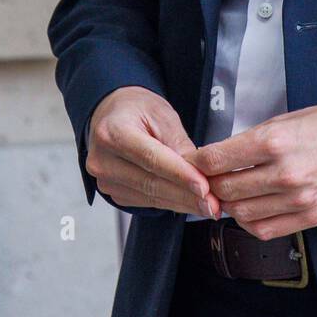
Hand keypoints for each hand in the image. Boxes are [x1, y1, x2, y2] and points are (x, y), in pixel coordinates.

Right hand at [86, 86, 222, 217]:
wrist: (114, 115)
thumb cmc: (138, 109)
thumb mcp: (162, 114)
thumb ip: (178, 143)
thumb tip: (199, 173)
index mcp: (112, 132)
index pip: (150, 158)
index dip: (179, 174)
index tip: (204, 187)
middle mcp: (102, 160)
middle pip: (150, 183)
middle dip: (186, 195)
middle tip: (213, 204)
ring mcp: (105, 180)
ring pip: (150, 197)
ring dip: (182, 204)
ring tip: (209, 207)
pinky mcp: (113, 193)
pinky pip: (146, 202)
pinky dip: (171, 204)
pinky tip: (190, 204)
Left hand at [189, 103, 316, 239]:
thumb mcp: (287, 119)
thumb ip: (253, 140)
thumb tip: (222, 157)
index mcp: (274, 140)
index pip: (216, 159)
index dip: (198, 163)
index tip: (194, 162)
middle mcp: (283, 172)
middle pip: (224, 189)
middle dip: (210, 184)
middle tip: (209, 180)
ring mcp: (296, 199)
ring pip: (239, 212)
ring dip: (228, 205)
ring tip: (230, 194)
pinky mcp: (308, 218)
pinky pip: (263, 229)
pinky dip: (248, 222)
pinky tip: (249, 210)